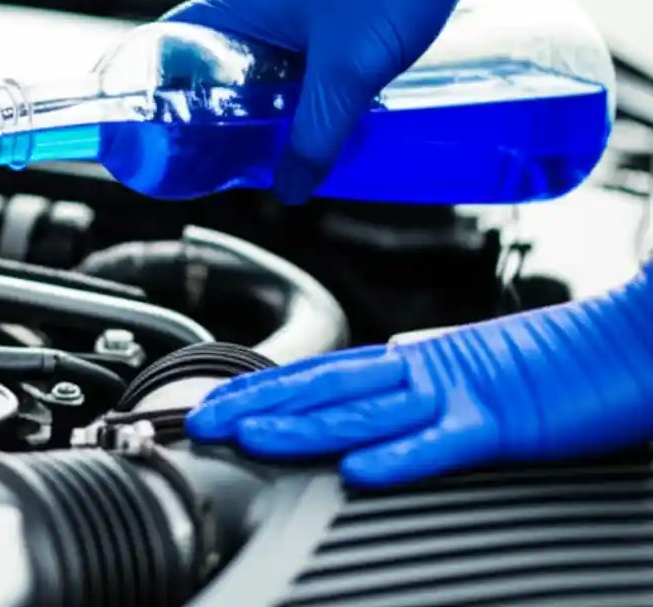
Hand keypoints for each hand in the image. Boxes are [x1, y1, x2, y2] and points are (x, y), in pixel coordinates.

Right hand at [161, 0, 563, 203]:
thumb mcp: (350, 72)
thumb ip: (317, 136)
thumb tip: (290, 192)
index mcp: (241, 3)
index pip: (165, 42)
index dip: (144, 83)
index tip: (140, 125)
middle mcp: (257, 0)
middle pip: (205, 60)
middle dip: (201, 108)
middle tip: (199, 155)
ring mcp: (291, 1)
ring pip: (250, 62)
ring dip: (249, 101)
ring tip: (252, 148)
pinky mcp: (325, 6)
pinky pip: (288, 56)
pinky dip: (286, 89)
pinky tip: (308, 118)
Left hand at [184, 262, 652, 487]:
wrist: (634, 338)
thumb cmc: (561, 366)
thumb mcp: (475, 380)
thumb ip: (421, 397)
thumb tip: (374, 419)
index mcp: (418, 360)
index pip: (324, 375)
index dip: (264, 390)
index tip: (214, 407)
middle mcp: (426, 368)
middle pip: (324, 386)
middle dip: (256, 404)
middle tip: (199, 420)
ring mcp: (461, 392)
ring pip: (365, 410)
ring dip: (301, 424)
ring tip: (248, 437)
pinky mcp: (504, 419)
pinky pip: (443, 440)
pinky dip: (400, 453)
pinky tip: (359, 468)